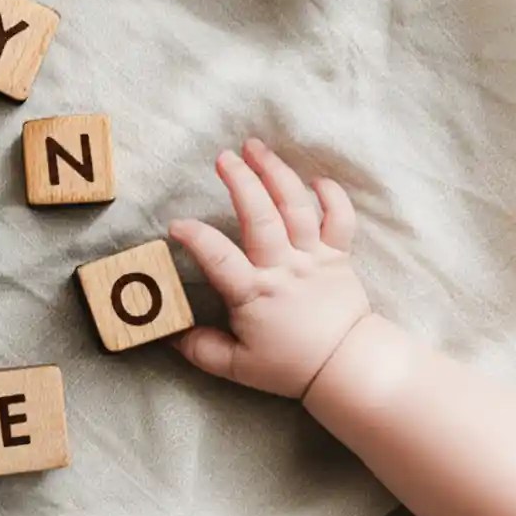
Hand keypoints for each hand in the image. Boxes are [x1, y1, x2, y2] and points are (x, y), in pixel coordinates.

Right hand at [168, 139, 371, 397]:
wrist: (346, 366)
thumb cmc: (289, 367)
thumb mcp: (235, 367)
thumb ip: (199, 349)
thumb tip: (169, 333)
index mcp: (255, 293)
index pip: (218, 257)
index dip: (195, 237)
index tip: (176, 225)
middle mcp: (284, 268)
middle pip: (262, 216)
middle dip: (241, 181)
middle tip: (223, 157)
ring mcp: (314, 258)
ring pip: (296, 207)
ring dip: (276, 173)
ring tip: (256, 148)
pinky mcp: (338, 256)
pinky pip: (339, 218)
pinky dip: (330, 195)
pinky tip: (314, 179)